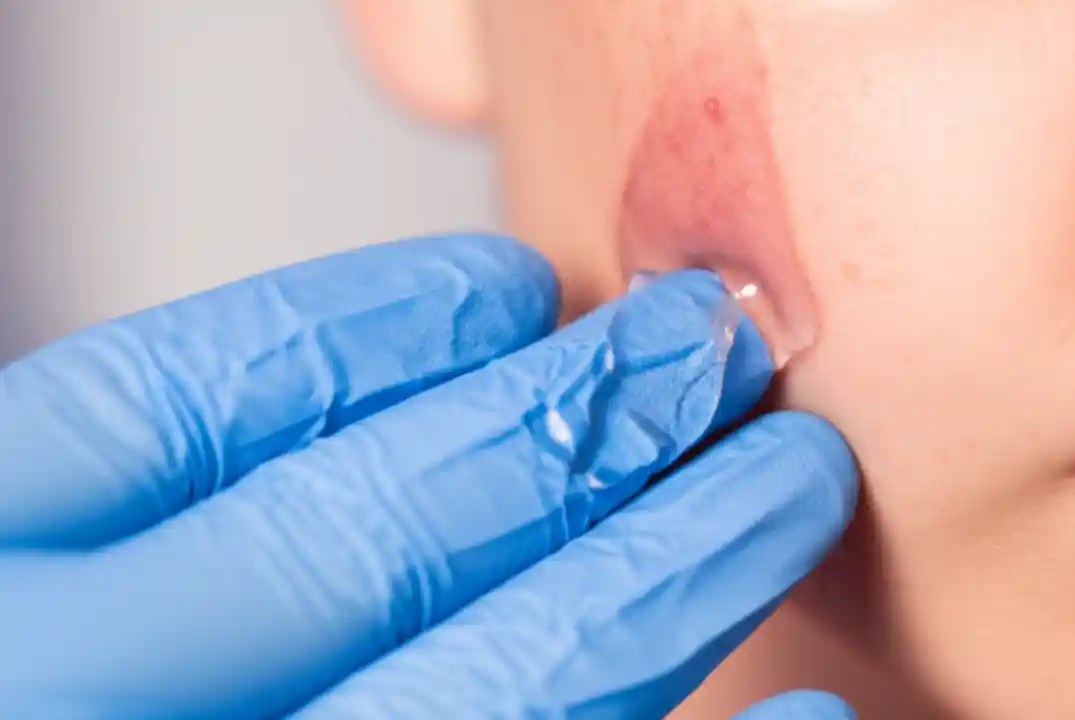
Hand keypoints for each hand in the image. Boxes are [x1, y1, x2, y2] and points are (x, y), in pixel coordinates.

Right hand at [0, 235, 857, 718]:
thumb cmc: (83, 689)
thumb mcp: (48, 582)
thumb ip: (158, 512)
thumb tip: (453, 356)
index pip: (162, 417)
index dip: (356, 329)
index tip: (510, 280)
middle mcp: (88, 716)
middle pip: (362, 537)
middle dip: (566, 426)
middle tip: (703, 357)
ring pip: (498, 682)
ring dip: (670, 563)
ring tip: (788, 481)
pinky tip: (809, 716)